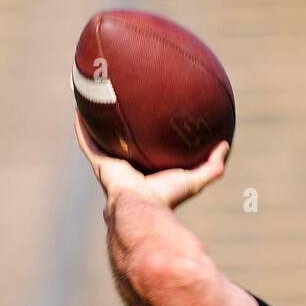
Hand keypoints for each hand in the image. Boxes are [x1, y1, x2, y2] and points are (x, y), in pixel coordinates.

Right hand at [73, 110, 228, 212]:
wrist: (142, 208)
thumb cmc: (167, 198)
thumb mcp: (194, 180)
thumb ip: (211, 166)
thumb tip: (226, 145)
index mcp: (146, 174)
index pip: (146, 154)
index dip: (146, 141)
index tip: (148, 123)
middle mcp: (126, 169)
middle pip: (122, 144)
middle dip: (120, 128)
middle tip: (120, 105)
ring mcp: (111, 166)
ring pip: (101, 139)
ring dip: (97, 121)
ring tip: (93, 97)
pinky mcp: (99, 163)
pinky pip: (87, 141)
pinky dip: (82, 126)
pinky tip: (79, 105)